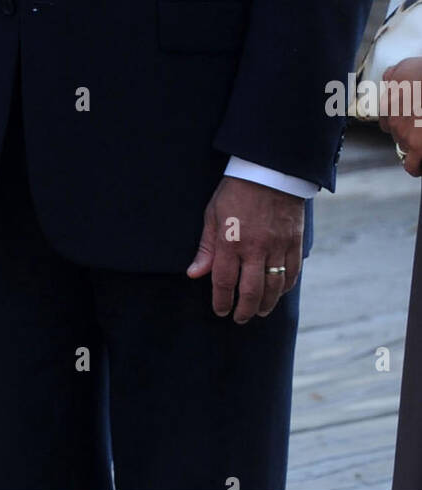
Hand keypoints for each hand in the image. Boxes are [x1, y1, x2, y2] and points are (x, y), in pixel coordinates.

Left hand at [187, 176, 303, 322]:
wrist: (269, 170)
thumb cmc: (235, 191)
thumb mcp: (213, 215)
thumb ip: (206, 248)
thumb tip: (194, 274)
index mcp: (230, 241)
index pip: (224, 282)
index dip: (221, 301)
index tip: (220, 311)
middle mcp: (255, 248)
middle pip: (251, 292)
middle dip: (244, 311)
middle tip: (240, 319)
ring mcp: (277, 246)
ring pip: (273, 287)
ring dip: (265, 304)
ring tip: (259, 312)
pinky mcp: (294, 242)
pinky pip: (291, 273)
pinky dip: (284, 287)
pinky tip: (278, 292)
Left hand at [379, 57, 421, 176]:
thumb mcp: (403, 66)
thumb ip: (393, 75)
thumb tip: (389, 77)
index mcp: (388, 101)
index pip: (387, 119)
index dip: (401, 121)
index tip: (410, 121)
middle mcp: (391, 119)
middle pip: (397, 134)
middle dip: (409, 132)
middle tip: (420, 128)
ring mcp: (403, 133)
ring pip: (404, 147)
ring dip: (414, 145)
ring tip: (421, 139)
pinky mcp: (417, 146)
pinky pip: (412, 166)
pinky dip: (416, 167)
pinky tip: (421, 164)